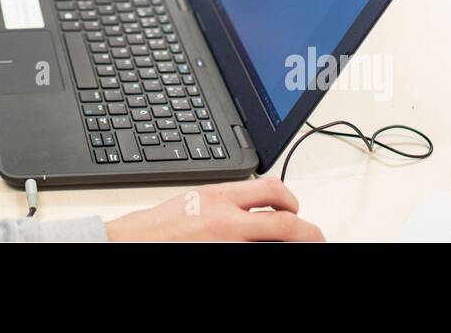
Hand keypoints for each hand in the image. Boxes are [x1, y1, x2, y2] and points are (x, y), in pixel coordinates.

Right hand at [105, 178, 325, 241]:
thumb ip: (225, 201)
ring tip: (301, 246)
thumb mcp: (193, 199)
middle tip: (316, 236)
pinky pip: (256, 256)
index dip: (292, 199)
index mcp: (219, 197)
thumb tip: (256, 207)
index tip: (294, 206)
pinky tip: (269, 254)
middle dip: (310, 231)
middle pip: (286, 224)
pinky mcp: (222, 260)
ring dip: (293, 246)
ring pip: (276, 246)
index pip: (271, 191)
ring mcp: (227, 246)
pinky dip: (266, 254)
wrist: (133, 243)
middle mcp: (227, 223)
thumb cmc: (157, 227)